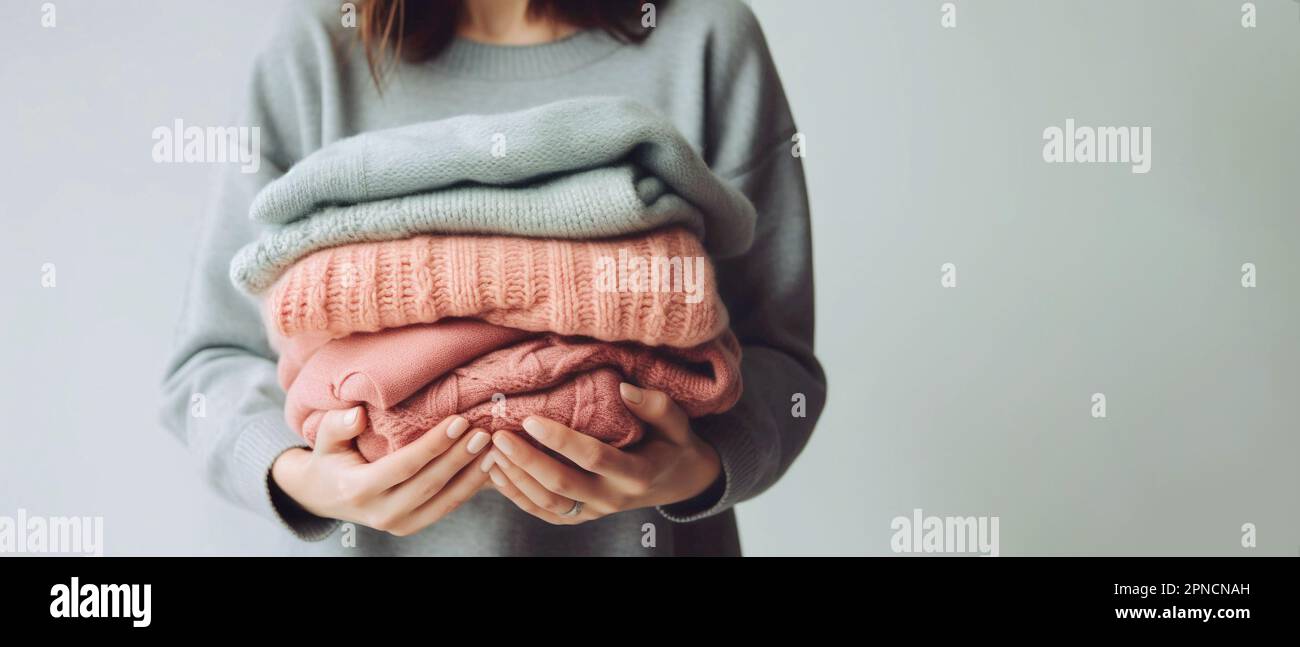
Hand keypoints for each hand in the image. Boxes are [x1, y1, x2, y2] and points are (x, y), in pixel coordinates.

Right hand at [271, 407, 493, 535]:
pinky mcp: (412, 526)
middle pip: (429, 485)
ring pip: (444, 501)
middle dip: (460, 458)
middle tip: (484, 432)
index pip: (404, 466)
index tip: (459, 421)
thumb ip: (336, 425)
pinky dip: (469, 489)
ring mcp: (398, 525)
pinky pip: (446, 508)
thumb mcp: (324, 440)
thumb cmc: (329, 459)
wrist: (324, 496)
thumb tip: (356, 414)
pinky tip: (487, 467)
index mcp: (358, 489)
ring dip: (472, 476)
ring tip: (494, 449)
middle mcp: (380, 513)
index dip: (434, 445)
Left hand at [482, 383, 721, 524]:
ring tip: (491, 452)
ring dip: (516, 479)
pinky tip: (497, 474)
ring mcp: (595, 512)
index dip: (560, 440)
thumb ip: (655, 405)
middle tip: (498, 435)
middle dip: (526, 461)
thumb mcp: (676, 424)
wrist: (678, 482)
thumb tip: (623, 388)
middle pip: (561, 485)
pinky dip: (518, 496)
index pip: (593, 457)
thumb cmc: (674, 445)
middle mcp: (613, 498)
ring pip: (547, 503)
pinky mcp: (581, 518)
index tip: (531, 418)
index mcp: (636, 474)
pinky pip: (544, 513)